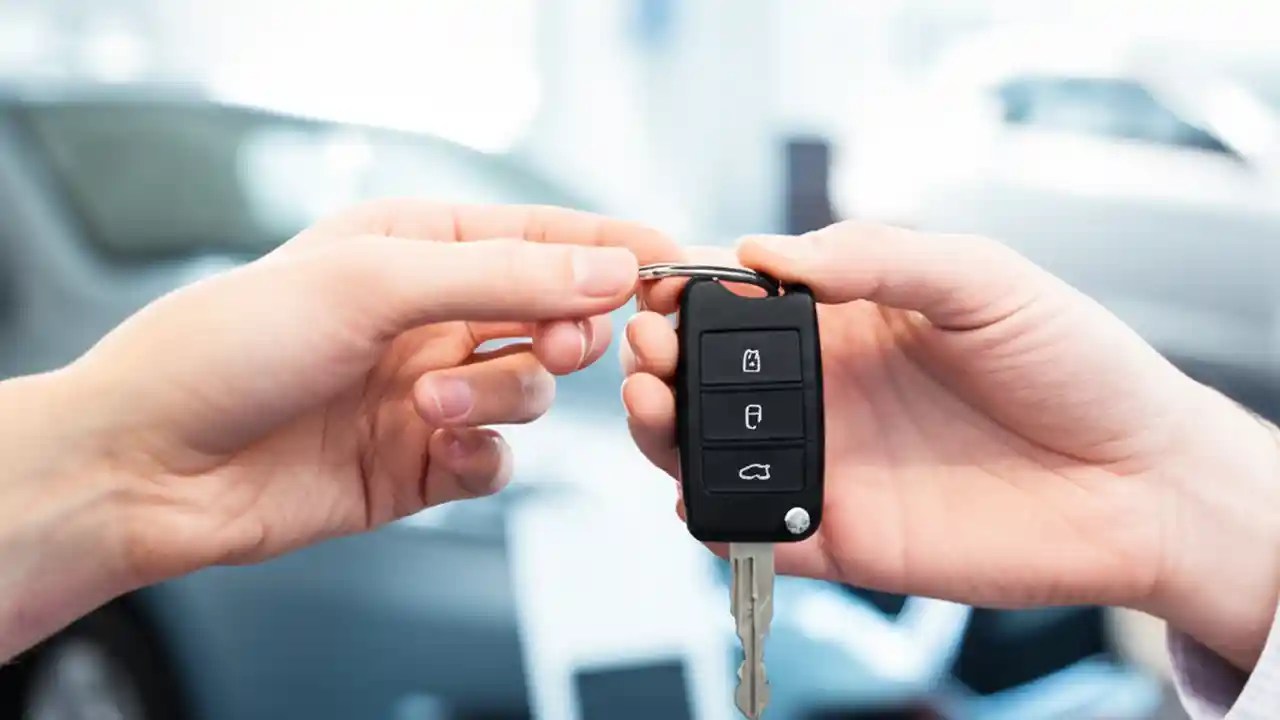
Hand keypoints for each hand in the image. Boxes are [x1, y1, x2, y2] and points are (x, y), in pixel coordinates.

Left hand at [0, 200, 675, 657]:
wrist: (150, 465)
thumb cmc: (229, 347)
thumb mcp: (373, 284)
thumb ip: (503, 277)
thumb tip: (607, 268)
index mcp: (412, 247)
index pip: (538, 238)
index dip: (607, 248)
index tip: (669, 260)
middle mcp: (425, 318)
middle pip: (550, 314)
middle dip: (563, 327)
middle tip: (561, 338)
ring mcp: (424, 393)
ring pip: (528, 389)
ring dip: (499, 396)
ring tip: (432, 404)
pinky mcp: (418, 465)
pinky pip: (496, 459)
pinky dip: (483, 455)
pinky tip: (440, 448)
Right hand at [622, 222, 1279, 669]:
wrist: (1140, 482)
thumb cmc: (1075, 365)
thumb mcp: (981, 277)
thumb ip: (876, 256)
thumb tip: (765, 248)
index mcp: (847, 323)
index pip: (740, 304)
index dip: (688, 293)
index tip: (656, 285)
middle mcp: (826, 394)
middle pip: (705, 381)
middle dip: (656, 361)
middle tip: (645, 349)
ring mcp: (829, 467)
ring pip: (711, 456)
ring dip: (663, 434)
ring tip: (654, 405)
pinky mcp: (843, 539)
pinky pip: (756, 535)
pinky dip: (713, 524)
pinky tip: (701, 498)